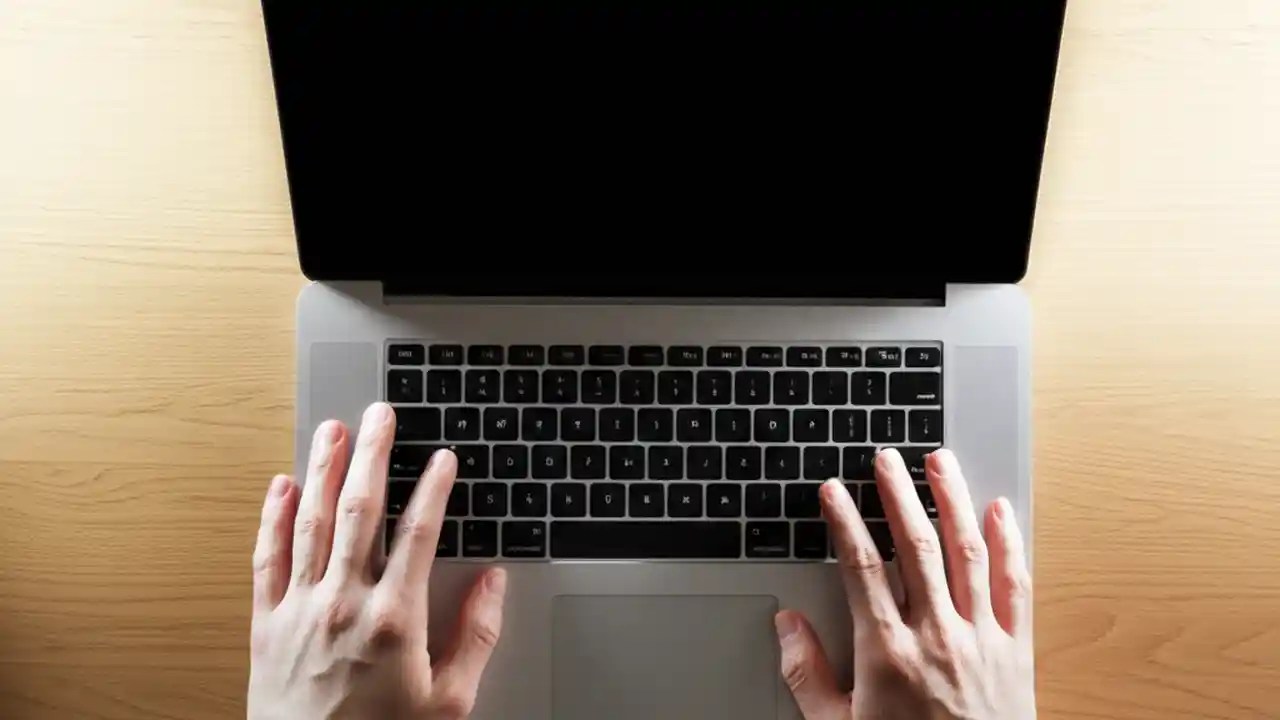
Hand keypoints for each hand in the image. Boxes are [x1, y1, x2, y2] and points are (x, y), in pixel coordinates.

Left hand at [248, 402, 505, 718]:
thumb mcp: (450, 702)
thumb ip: (477, 637)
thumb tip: (493, 585)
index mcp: (394, 620)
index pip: (418, 534)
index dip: (433, 488)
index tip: (442, 459)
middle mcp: (344, 604)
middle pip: (360, 512)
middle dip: (373, 456)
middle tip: (380, 415)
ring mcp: (300, 611)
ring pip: (312, 523)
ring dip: (324, 470)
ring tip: (333, 430)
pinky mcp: (266, 625)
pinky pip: (266, 559)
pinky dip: (273, 518)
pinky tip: (282, 486)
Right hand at [775, 449, 1033, 719]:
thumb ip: (807, 676)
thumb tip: (787, 626)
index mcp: (888, 653)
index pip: (860, 567)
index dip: (843, 521)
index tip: (832, 491)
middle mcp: (937, 636)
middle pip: (915, 546)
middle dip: (897, 494)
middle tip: (885, 458)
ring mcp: (982, 640)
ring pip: (967, 552)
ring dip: (952, 500)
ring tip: (939, 462)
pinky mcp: (1017, 651)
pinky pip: (1015, 586)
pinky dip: (1009, 544)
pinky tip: (1000, 511)